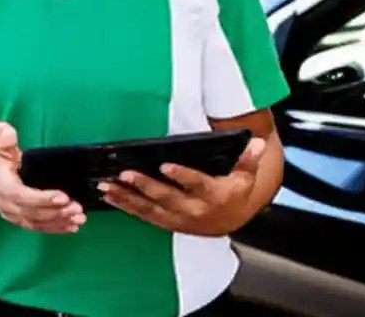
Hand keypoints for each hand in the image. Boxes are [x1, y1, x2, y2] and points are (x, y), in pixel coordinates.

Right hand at [0, 122, 85, 233]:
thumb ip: (4, 138)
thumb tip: (5, 129)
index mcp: (1, 186)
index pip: (21, 196)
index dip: (42, 199)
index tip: (63, 196)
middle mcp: (7, 204)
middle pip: (33, 213)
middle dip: (57, 212)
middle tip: (77, 208)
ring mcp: (15, 216)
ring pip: (38, 223)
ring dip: (60, 222)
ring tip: (80, 218)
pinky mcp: (22, 221)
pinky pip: (40, 228)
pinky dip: (57, 229)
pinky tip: (72, 226)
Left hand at [99, 136, 266, 235]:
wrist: (231, 220)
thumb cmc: (234, 191)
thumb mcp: (246, 175)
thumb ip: (248, 158)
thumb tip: (256, 142)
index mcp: (213, 195)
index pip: (197, 183)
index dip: (182, 175)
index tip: (165, 165)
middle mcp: (193, 209)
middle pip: (166, 197)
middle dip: (144, 185)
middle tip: (125, 173)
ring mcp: (178, 218)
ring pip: (150, 209)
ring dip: (127, 197)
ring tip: (107, 185)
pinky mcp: (166, 222)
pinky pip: (144, 216)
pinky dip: (126, 207)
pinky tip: (110, 196)